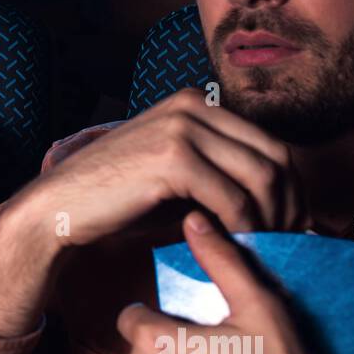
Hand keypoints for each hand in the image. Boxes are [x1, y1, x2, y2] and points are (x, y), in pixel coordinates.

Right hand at [24, 87, 307, 247]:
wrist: (59, 209)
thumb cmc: (118, 203)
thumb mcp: (177, 180)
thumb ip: (220, 179)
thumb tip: (282, 209)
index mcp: (195, 104)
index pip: (269, 143)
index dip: (292, 189)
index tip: (294, 227)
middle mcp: (193, 106)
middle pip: (275, 156)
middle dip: (291, 205)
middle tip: (292, 244)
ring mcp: (182, 127)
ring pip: (262, 176)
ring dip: (273, 219)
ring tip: (266, 249)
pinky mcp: (173, 156)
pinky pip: (233, 197)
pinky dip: (245, 227)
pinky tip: (237, 247)